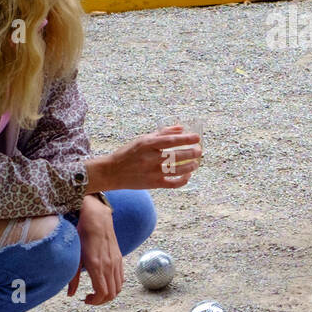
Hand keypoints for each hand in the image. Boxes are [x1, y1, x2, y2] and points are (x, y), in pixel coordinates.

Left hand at [68, 195, 122, 304]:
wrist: (97, 219)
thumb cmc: (82, 236)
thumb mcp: (75, 257)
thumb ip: (73, 278)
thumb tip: (70, 295)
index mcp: (97, 267)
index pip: (102, 293)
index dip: (94, 302)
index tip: (85, 300)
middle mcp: (109, 266)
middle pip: (112, 294)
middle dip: (101, 301)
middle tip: (90, 298)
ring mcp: (116, 262)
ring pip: (118, 288)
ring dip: (108, 294)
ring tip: (96, 291)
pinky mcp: (119, 258)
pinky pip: (121, 278)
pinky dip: (115, 286)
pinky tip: (104, 281)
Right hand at [87, 125, 201, 190]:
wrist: (112, 172)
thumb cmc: (129, 153)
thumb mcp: (143, 140)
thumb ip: (162, 133)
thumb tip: (181, 128)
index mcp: (147, 145)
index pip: (170, 140)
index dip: (186, 139)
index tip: (197, 138)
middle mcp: (150, 158)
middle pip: (176, 156)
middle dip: (191, 153)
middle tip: (199, 151)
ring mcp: (152, 172)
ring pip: (177, 170)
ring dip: (190, 166)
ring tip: (196, 163)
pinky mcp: (153, 184)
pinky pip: (172, 183)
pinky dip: (183, 180)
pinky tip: (188, 175)